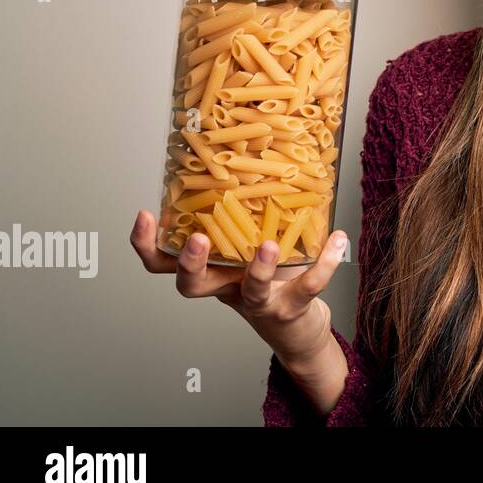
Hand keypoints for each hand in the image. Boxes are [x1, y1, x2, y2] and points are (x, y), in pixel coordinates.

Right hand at [130, 208, 346, 371]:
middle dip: (190, 263)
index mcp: (211, 268)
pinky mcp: (292, 306)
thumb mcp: (247, 245)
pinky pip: (309, 286)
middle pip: (192, 285)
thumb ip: (242, 215)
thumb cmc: (269, 279)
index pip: (164, 262)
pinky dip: (325, 263)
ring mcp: (260, 300)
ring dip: (258, 268)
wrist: (296, 327)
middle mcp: (228, 286)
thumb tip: (249, 155)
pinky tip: (338, 239)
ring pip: (250, 290)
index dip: (147, 244)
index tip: (145, 214)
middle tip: (197, 239)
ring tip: (268, 245)